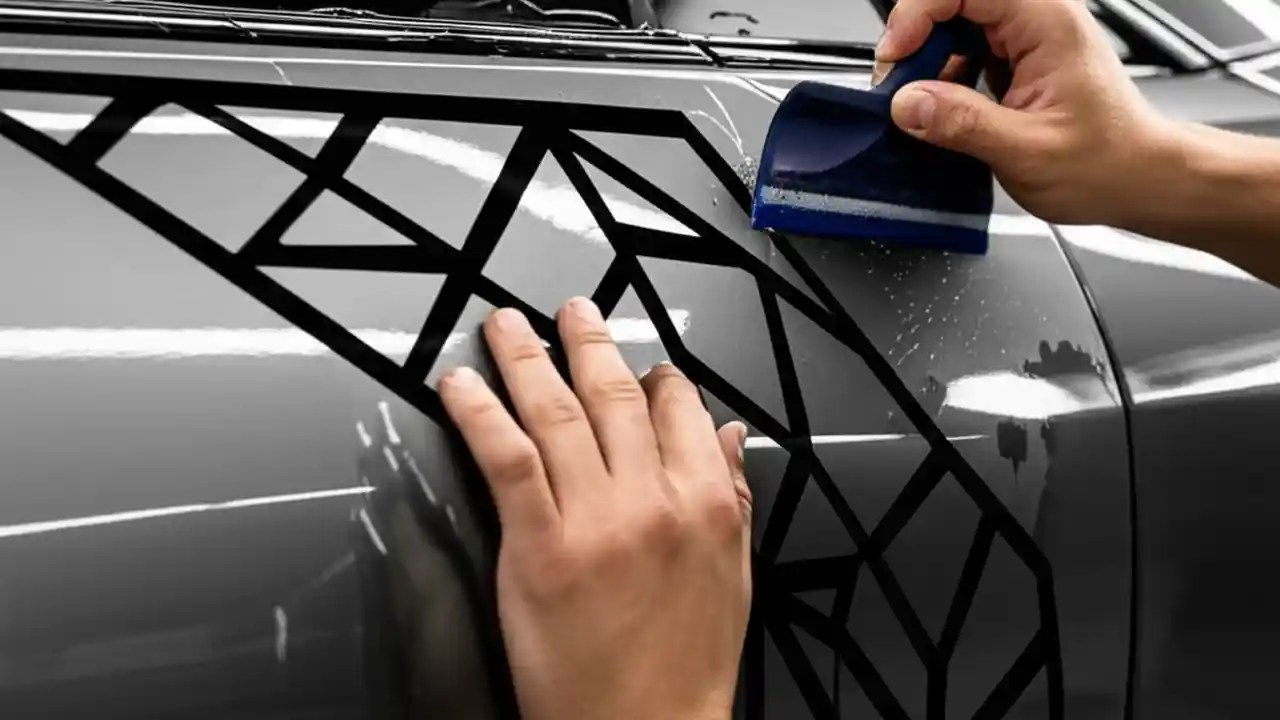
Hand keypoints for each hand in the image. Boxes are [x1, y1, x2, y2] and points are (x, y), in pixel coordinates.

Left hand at [437, 298, 751, 719]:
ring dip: (528, 357)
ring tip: (506, 326)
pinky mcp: (540, 548)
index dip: (654, 374)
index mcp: (704, 502)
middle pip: (615, 397)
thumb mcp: (732, 574)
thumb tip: (730, 435)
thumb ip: (730, 494)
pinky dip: (481, 413)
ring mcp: (595, 519)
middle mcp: (652, 499)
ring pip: (559, 414)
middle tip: (571, 309)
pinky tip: (463, 385)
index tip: (640, 360)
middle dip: (588, 341)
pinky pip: (508, 460)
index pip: (678, 409)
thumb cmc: (687, 667)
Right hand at [876, 0, 1171, 227]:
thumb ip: (962, 124)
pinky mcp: (1016, 60)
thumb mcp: (1027, 151)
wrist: (1138, 179)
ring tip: (927, 110)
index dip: (917, 15)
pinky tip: (946, 113)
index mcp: (1048, 22)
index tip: (897, 59)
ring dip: (929, 67)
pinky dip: (944, 82)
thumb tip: (907, 104)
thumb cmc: (1108, 163)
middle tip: (903, 92)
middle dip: (916, 44)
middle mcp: (1038, 20)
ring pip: (952, 29)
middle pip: (952, 5)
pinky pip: (963, 54)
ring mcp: (1026, 38)